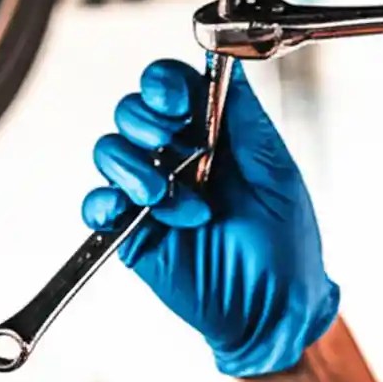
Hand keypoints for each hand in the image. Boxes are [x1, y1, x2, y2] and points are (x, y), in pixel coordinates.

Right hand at [81, 58, 339, 377]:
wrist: (272, 310)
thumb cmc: (285, 246)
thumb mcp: (277, 174)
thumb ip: (248, 123)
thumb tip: (232, 71)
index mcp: (213, 136)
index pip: (172, 87)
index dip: (164, 83)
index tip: (175, 99)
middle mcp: (177, 157)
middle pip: (132, 111)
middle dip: (145, 122)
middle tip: (170, 145)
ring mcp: (151, 193)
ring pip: (110, 151)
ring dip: (134, 169)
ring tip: (168, 198)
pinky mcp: (132, 232)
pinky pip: (97, 206)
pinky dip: (104, 203)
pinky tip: (133, 213)